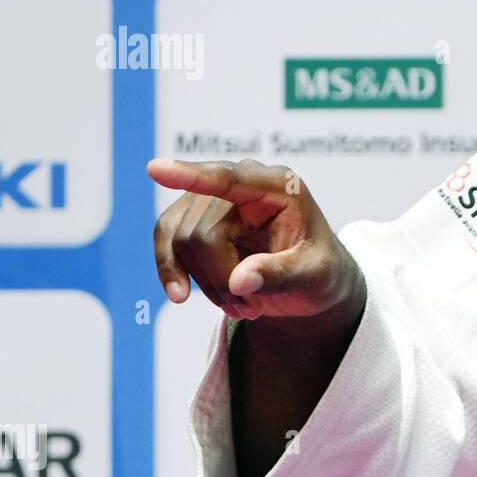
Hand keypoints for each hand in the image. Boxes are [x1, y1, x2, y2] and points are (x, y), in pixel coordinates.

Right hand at [148, 158, 363, 323]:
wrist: (310, 282)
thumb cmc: (320, 271)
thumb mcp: (317, 277)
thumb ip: (282, 275)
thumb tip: (239, 281)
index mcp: (280, 187)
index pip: (231, 180)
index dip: (193, 176)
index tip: (155, 169)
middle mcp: (244, 184)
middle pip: (201, 233)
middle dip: (220, 280)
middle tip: (251, 306)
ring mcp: (214, 198)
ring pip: (179, 241)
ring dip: (205, 284)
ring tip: (241, 303)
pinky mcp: (194, 217)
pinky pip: (166, 242)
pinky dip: (172, 272)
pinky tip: (182, 295)